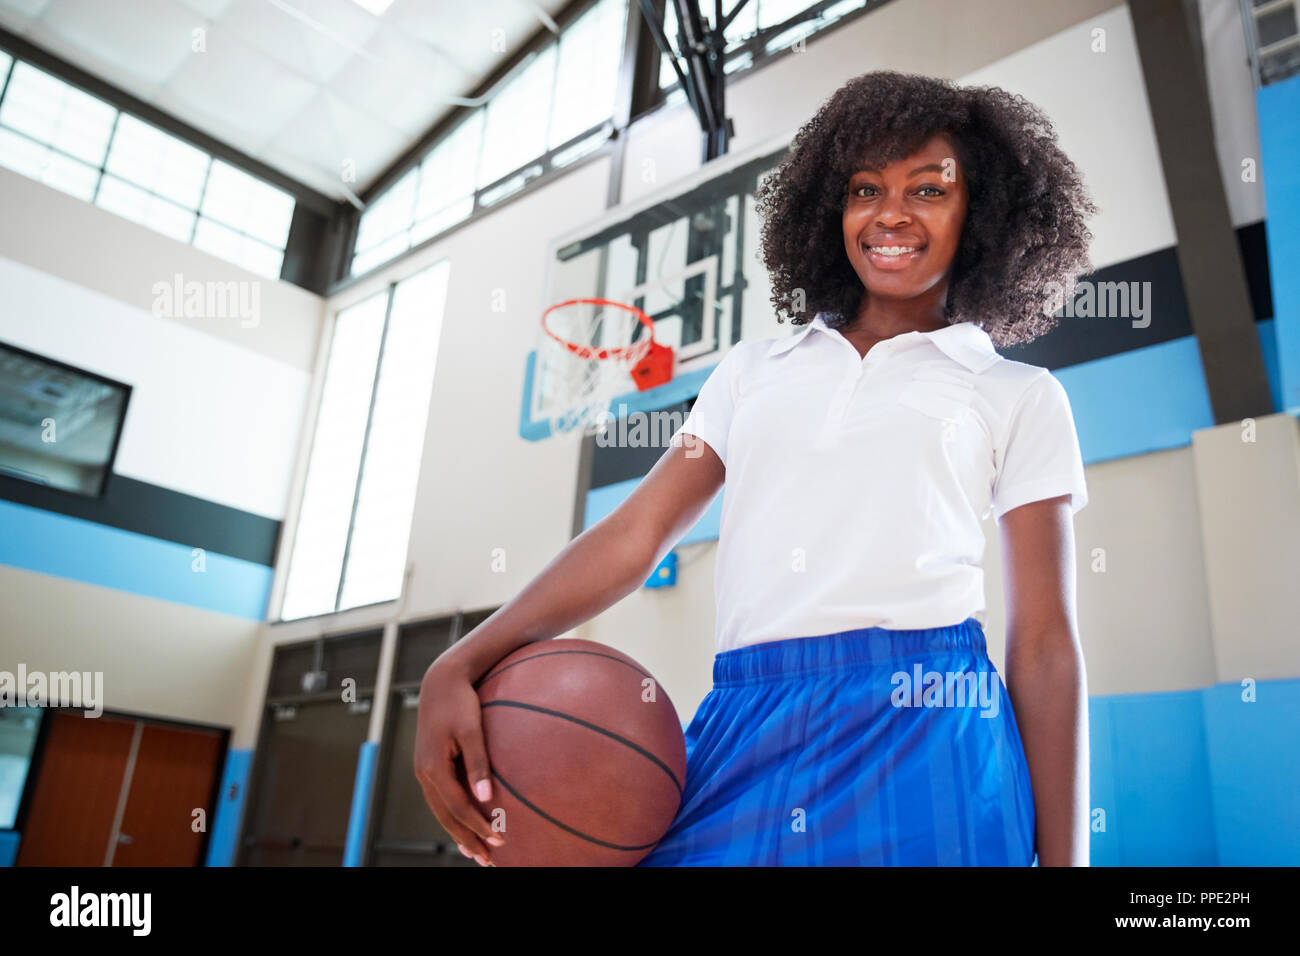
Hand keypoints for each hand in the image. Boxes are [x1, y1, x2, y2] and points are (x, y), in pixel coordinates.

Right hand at [413, 650, 504, 865]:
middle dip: (467, 840)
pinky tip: (465, 824)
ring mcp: (424, 772)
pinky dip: (453, 816)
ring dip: (458, 833)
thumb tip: (487, 799)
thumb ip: (478, 764)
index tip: (500, 841)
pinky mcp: (429, 766)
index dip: (478, 827)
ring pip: (441, 812)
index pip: (458, 808)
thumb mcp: (472, 729)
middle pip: (446, 818)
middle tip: (488, 860)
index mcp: (433, 768)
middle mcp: (424, 774)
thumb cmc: (460, 702)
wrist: (441, 681)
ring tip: (476, 852)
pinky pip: (441, 800)